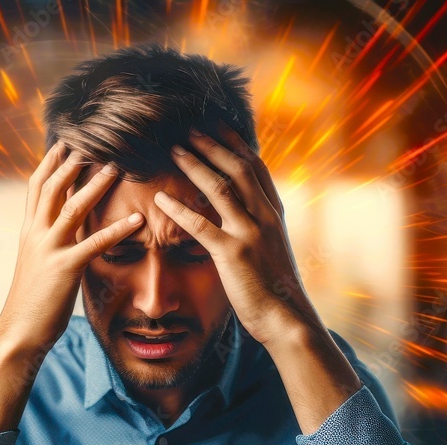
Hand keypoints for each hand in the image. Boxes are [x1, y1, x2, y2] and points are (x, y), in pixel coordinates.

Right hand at [0, 143, 144, 351]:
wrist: (20, 330)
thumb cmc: (32, 300)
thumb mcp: (36, 263)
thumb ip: (48, 241)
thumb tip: (63, 226)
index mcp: (29, 231)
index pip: (37, 187)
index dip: (50, 162)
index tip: (64, 141)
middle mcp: (35, 234)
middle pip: (52, 188)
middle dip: (72, 162)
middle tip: (93, 141)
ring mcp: (49, 250)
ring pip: (71, 207)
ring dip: (95, 185)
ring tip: (116, 166)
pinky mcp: (65, 269)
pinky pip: (95, 244)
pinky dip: (118, 231)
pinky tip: (138, 221)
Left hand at [153, 121, 319, 345]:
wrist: (287, 318)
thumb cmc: (277, 287)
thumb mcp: (273, 248)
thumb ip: (260, 226)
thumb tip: (245, 212)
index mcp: (274, 213)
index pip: (255, 167)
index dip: (234, 143)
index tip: (217, 125)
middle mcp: (265, 216)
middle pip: (237, 168)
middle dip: (212, 144)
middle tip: (189, 127)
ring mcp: (249, 233)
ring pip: (220, 187)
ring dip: (195, 164)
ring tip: (174, 148)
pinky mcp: (232, 253)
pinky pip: (200, 224)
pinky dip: (178, 209)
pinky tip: (159, 199)